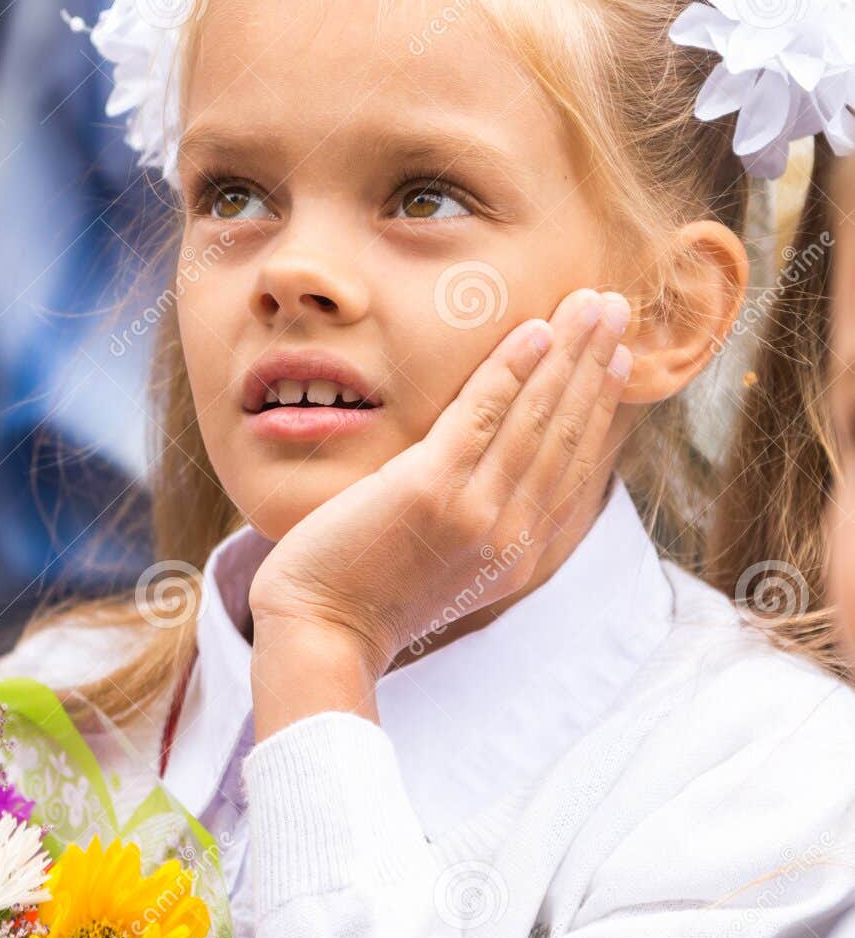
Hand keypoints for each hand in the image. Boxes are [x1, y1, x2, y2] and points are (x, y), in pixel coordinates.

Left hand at [248, 288, 631, 734]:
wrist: (320, 635)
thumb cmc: (360, 598)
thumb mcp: (437, 566)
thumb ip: (469, 525)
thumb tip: (477, 481)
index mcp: (516, 553)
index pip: (570, 467)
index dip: (596, 408)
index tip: (613, 360)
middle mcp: (510, 534)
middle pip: (566, 434)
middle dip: (595, 365)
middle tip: (617, 308)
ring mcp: (476, 513)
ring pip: (537, 418)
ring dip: (571, 353)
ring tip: (596, 303)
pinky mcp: (431, 491)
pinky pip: (483, 416)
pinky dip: (513, 370)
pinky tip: (537, 329)